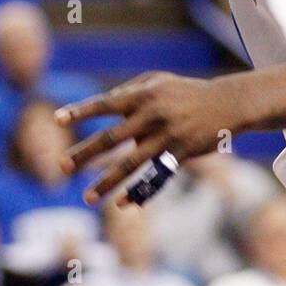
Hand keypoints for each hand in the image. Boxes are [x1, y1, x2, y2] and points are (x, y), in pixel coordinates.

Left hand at [55, 72, 241, 204]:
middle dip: (85, 154)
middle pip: (112, 138)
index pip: (106, 103)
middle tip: (61, 167)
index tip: (57, 119)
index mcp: (144, 95)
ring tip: (87, 197)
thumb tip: (105, 105)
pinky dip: (139, 191)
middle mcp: (152, 115)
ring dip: (107, 182)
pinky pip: (155, 176)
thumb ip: (130, 90)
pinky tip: (122, 204)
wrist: (227, 102)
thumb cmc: (187, 91)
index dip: (82, 111)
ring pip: (131, 164)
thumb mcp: (159, 81)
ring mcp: (167, 136)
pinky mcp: (180, 153)